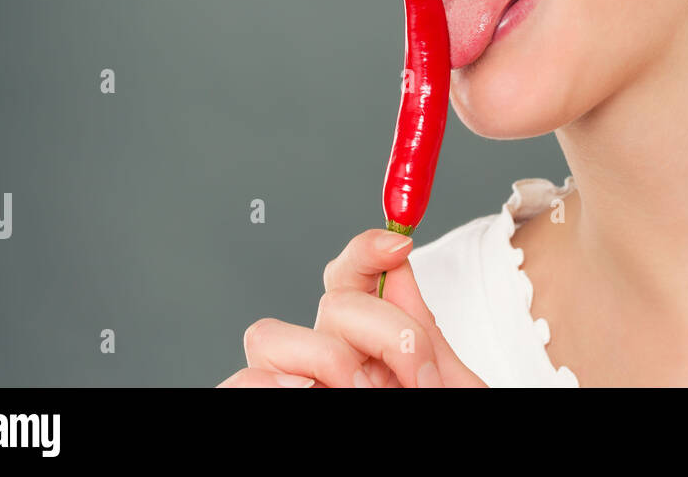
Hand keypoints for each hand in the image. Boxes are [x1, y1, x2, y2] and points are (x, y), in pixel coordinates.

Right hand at [217, 228, 486, 387]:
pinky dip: (274, 386)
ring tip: (363, 398)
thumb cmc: (439, 444)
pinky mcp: (264, 413)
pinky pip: (240, 382)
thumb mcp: (447, 389)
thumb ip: (422, 332)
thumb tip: (399, 260)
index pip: (350, 276)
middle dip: (379, 329)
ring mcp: (292, 390)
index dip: (366, 249)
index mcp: (371, 346)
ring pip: (268, 335)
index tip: (399, 243)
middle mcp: (326, 363)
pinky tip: (311, 397)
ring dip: (326, 360)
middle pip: (326, 301)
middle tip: (413, 379)